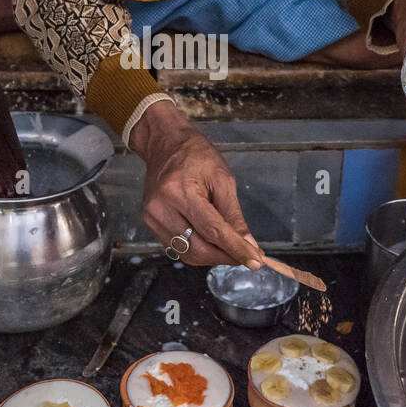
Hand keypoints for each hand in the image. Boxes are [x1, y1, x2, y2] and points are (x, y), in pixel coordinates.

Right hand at [129, 101, 264, 267]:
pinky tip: (211, 242)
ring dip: (213, 256)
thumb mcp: (223, 179)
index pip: (213, 230)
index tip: (255, 261)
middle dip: (225, 257)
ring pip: (188, 253)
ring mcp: (152, 217)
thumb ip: (234, 215)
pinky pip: (178, 248)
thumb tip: (248, 244)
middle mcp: (161, 207)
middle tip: (247, 256)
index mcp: (180, 191)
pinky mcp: (150, 223)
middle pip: (198, 248)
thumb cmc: (196, 156)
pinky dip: (198, 250)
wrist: (165, 145)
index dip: (236, 249)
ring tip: (230, 248)